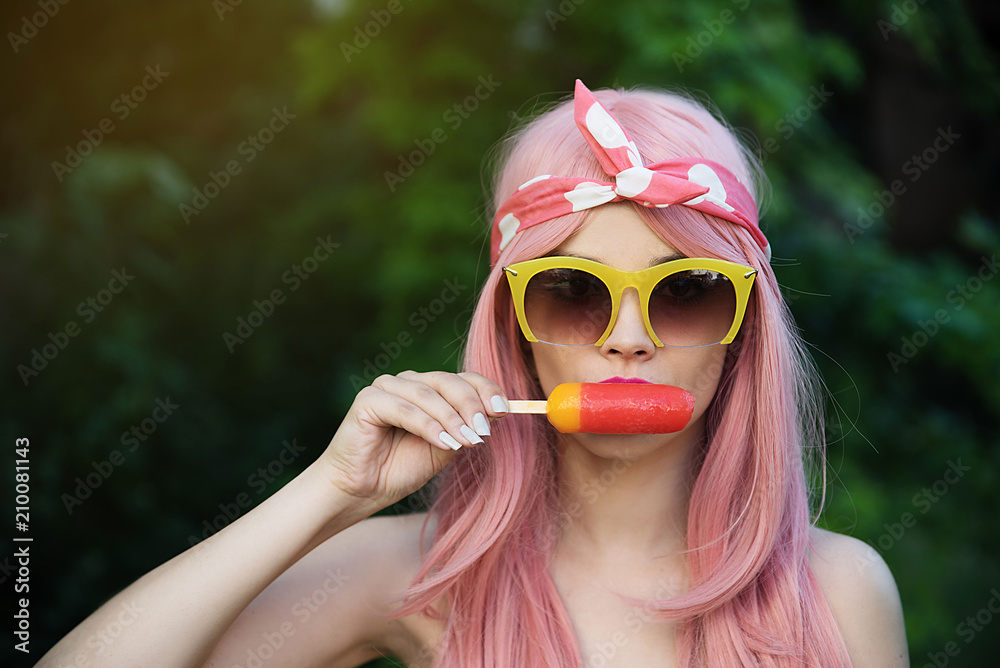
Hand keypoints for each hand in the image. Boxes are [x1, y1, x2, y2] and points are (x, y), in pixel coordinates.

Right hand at [317, 371, 507, 508]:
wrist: (362, 491)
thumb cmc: (400, 468)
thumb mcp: (445, 447)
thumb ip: (465, 428)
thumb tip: (496, 412)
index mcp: (428, 389)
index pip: (462, 378)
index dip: (485, 390)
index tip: (505, 410)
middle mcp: (407, 382)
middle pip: (447, 382)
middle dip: (471, 405)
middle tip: (485, 430)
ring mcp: (386, 388)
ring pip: (428, 395)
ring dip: (452, 419)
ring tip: (469, 442)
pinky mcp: (368, 400)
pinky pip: (404, 409)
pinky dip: (428, 426)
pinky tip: (445, 443)